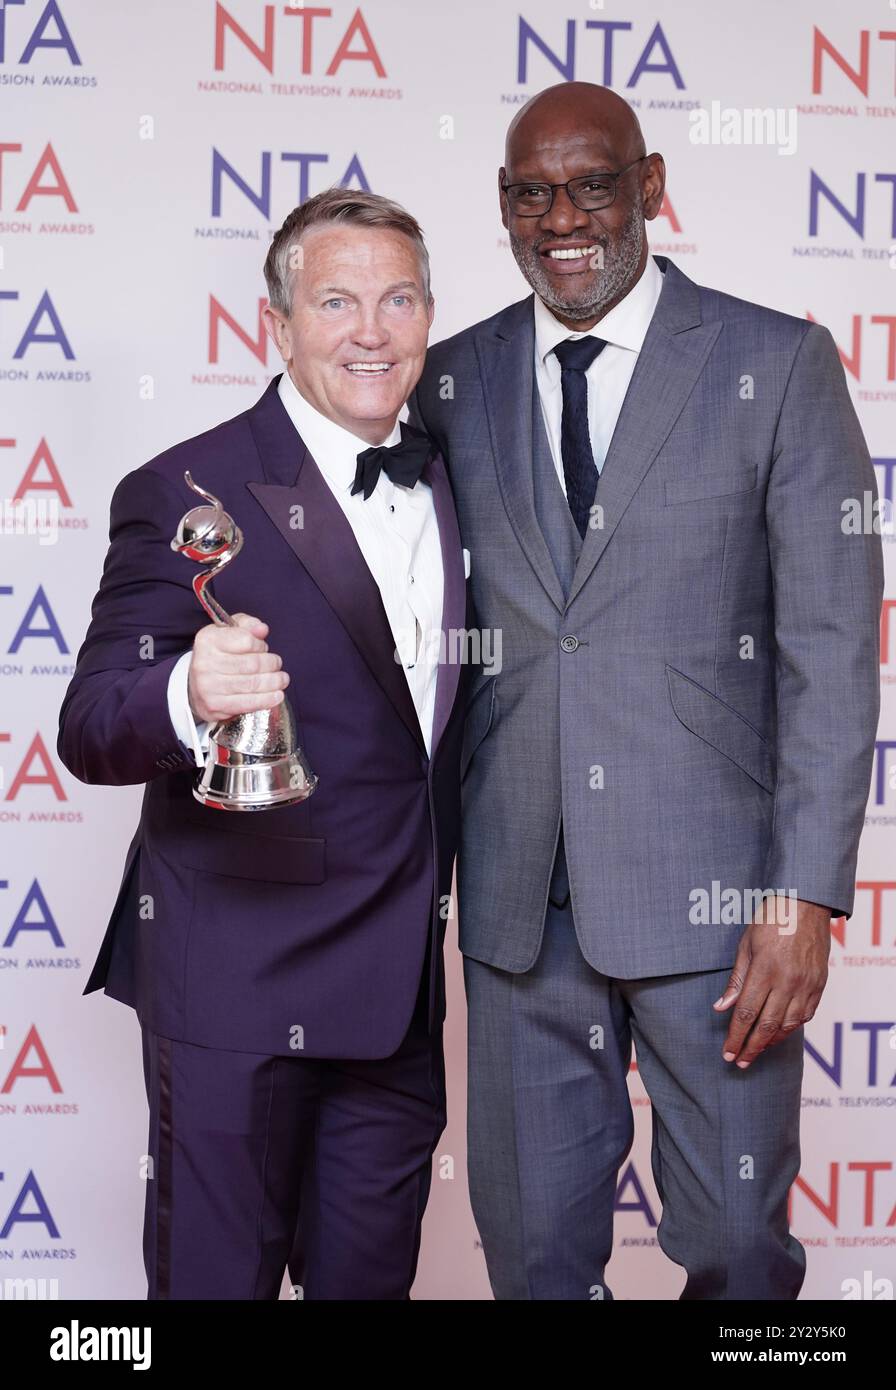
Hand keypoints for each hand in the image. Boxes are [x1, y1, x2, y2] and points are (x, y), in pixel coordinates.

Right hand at [187, 612, 288, 723]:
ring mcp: (208, 686)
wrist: (194, 686)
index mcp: (208, 640)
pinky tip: (277, 695)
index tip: (263, 648)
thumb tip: (262, 629)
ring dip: (274, 682)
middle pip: (252, 664)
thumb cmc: (217, 656)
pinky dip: (267, 699)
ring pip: (253, 684)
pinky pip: (248, 703)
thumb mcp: (228, 632)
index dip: (261, 645)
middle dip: (271, 664)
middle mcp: (204, 663)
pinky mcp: (215, 706)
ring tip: (282, 679)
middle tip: (277, 665)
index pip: (246, 641)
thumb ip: (247, 625)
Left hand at [713, 896, 830, 1068]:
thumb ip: (736, 979)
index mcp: (765, 970)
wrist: (806, 903)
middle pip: (766, 1025)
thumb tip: (721, 1007)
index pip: (746, 1013)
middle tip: (739, 1062)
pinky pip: (805, 1015)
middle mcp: (788, 981)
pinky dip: (790, 1029)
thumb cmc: (771, 920)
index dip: (735, 1037)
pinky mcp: (819, 985)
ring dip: (770, 1042)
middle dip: (751, 1047)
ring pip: (788, 1025)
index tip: (727, 1052)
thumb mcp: (746, 945)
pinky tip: (778, 1034)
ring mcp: (806, 985)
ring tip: (755, 1051)